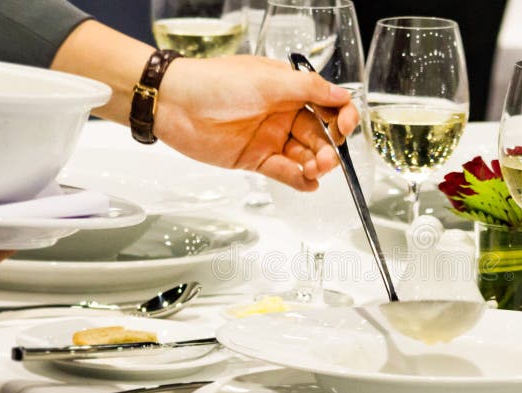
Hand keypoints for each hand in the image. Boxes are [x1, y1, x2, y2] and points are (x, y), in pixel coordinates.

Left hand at [155, 55, 358, 190]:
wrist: (175, 103)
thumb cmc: (217, 83)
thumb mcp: (268, 81)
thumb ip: (308, 90)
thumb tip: (342, 94)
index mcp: (289, 89)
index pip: (327, 104)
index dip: (342, 116)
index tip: (346, 126)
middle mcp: (283, 114)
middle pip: (319, 134)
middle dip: (329, 147)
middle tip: (327, 159)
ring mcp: (270, 138)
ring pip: (304, 155)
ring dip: (316, 165)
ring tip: (316, 170)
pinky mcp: (256, 160)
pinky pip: (284, 172)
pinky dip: (299, 179)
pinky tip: (310, 184)